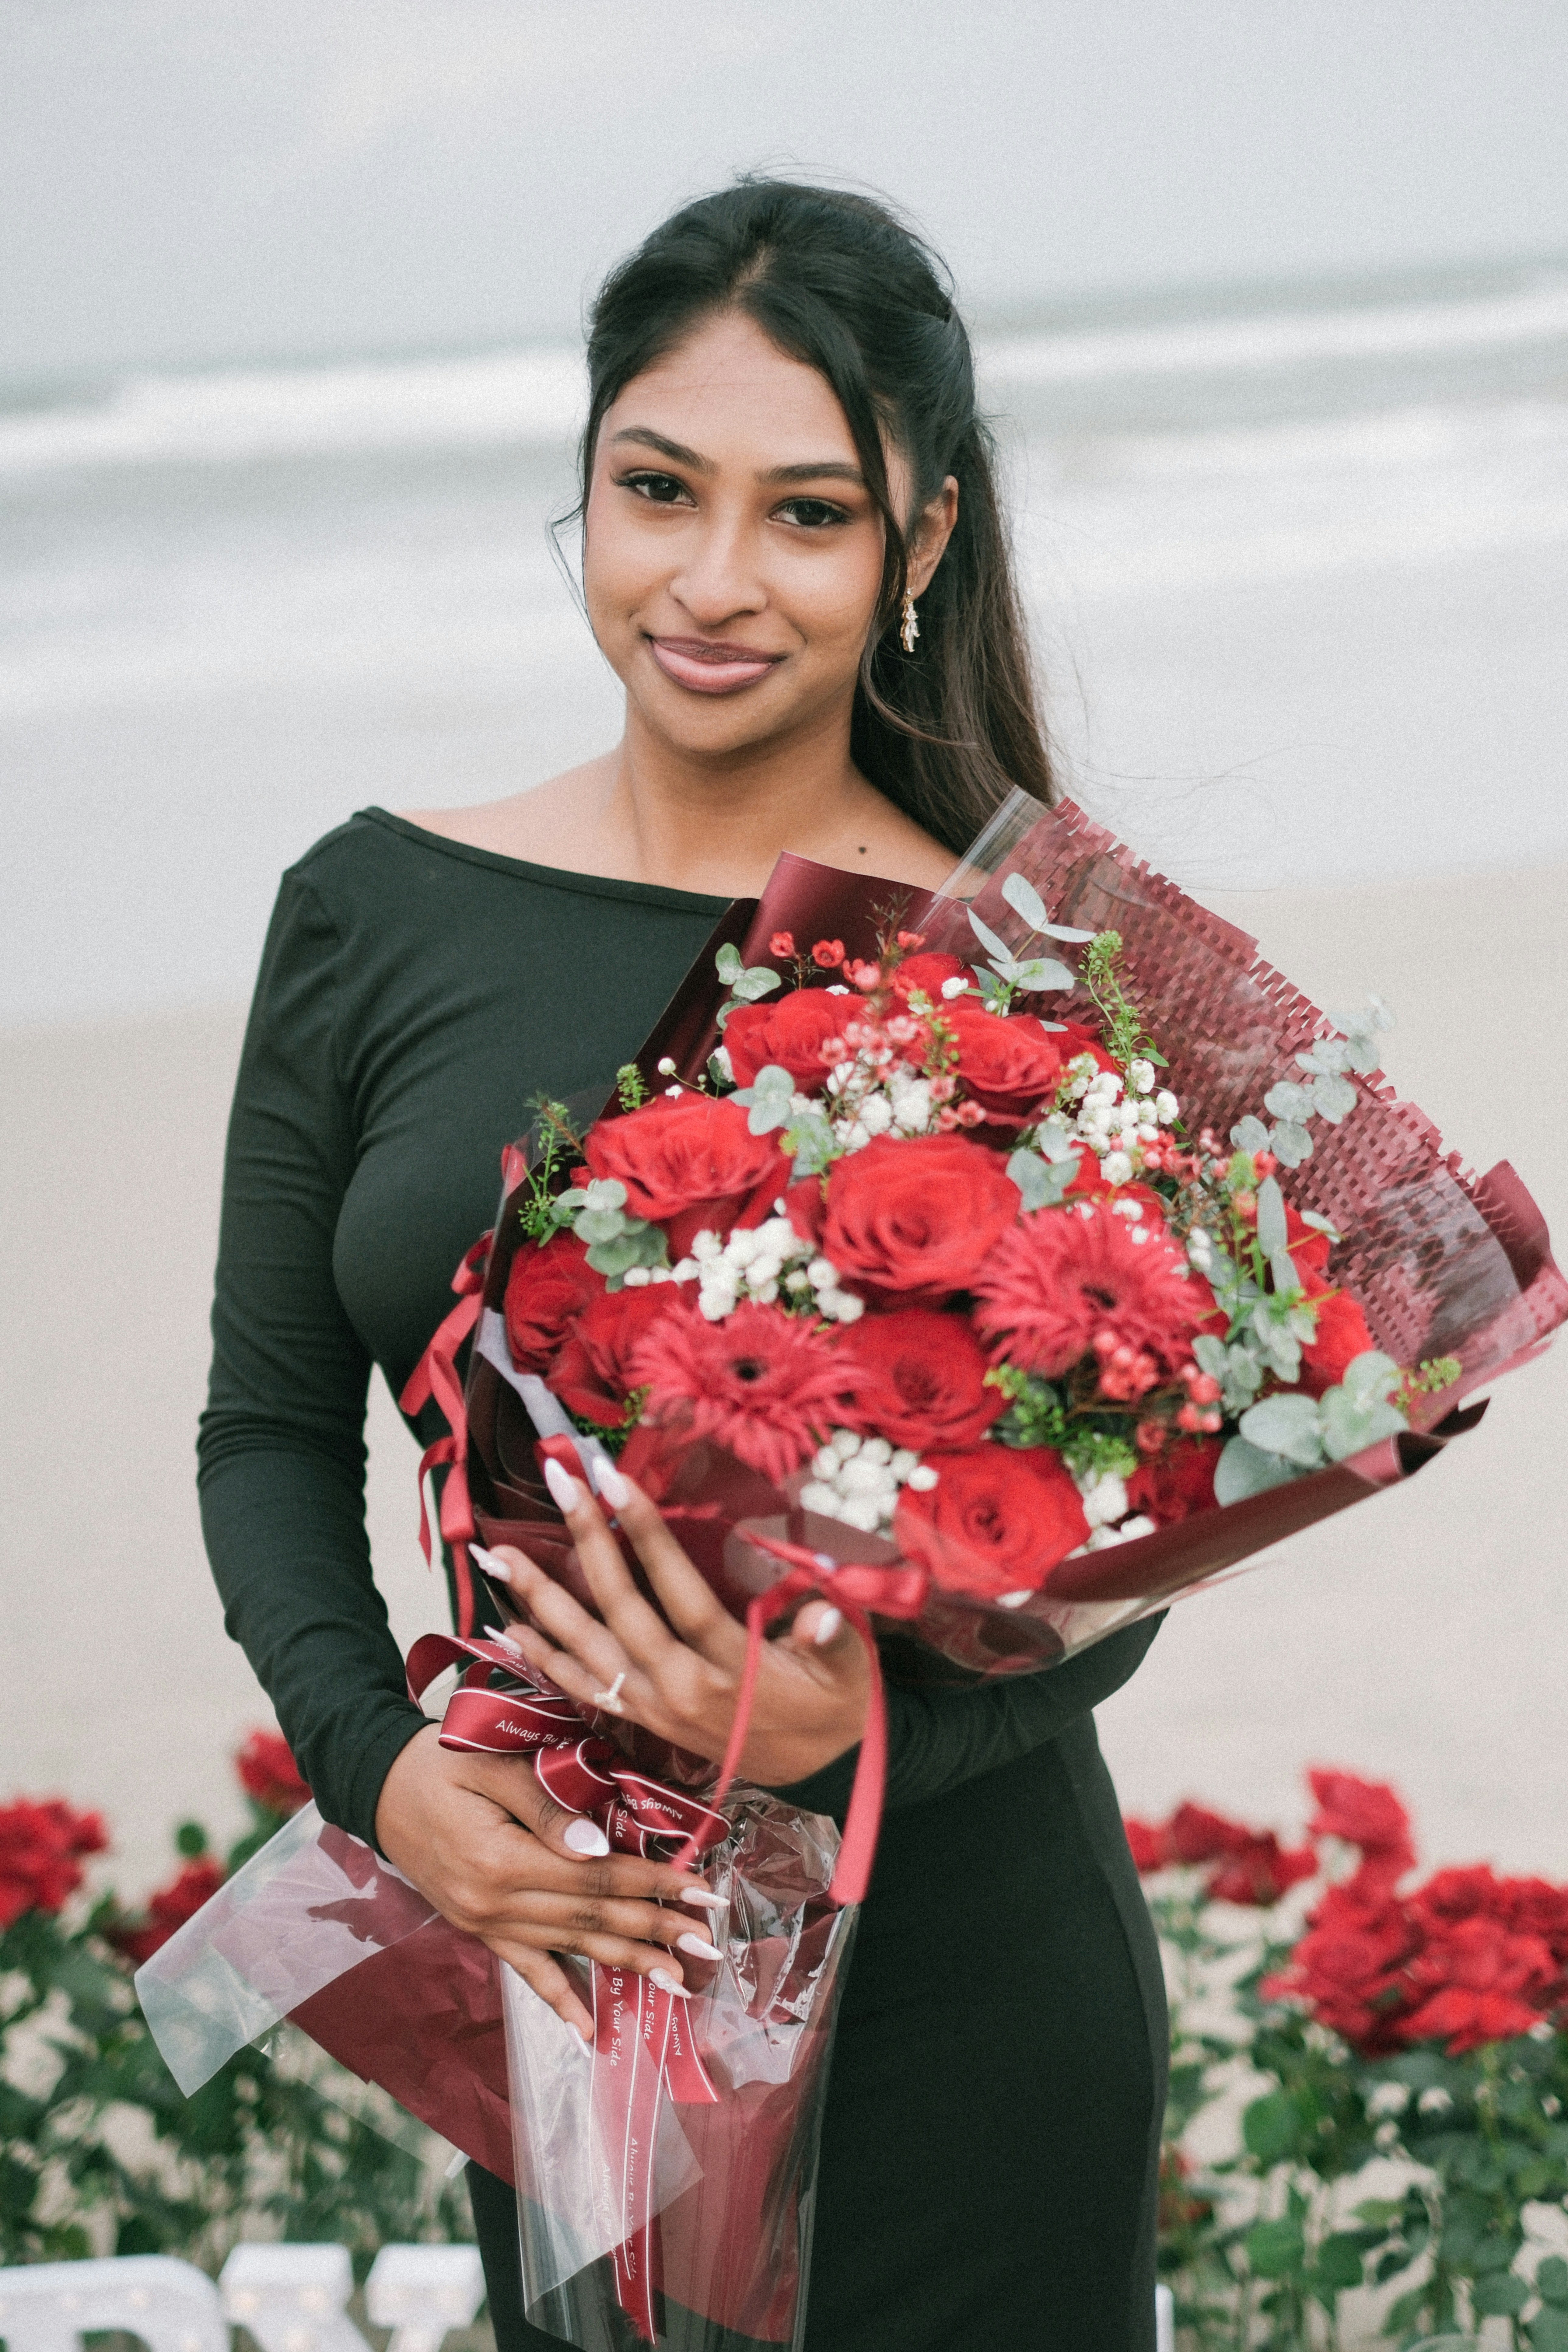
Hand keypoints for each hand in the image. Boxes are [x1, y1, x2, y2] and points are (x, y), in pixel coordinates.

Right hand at [373, 1724, 725, 2042]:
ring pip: (569, 1947)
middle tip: (707, 1942)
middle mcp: (496, 1902)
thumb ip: (545, 1809)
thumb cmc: (440, 1762)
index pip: (597, 1876)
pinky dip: (558, 2000)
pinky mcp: (479, 1929)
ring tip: (677, 1980)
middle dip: (655, 1929)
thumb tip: (600, 1846)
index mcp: (503, 1859)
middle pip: (592, 1917)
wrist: (379, 1787)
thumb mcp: (492, 1767)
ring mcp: (486, 1922)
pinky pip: (525, 1970)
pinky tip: (589, 2030)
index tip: (701, 1892)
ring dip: (625, 1963)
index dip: (652, 1883)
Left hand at [476, 1458, 870, 1788]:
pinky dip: (544, 1658)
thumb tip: (823, 1611)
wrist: (824, 1773)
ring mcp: (654, 1709)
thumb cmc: (836, 1707)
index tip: (615, 1480)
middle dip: (585, 1539)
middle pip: (619, 1608)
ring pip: (584, 1649)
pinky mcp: (645, 1722)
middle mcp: (679, 1690)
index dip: (646, 1533)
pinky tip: (509, 1628)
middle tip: (558, 1481)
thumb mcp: (848, 1673)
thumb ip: (832, 1639)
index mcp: (727, 1668)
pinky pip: (582, 1688)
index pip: (676, 1590)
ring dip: (538, 1599)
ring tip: (496, 1554)